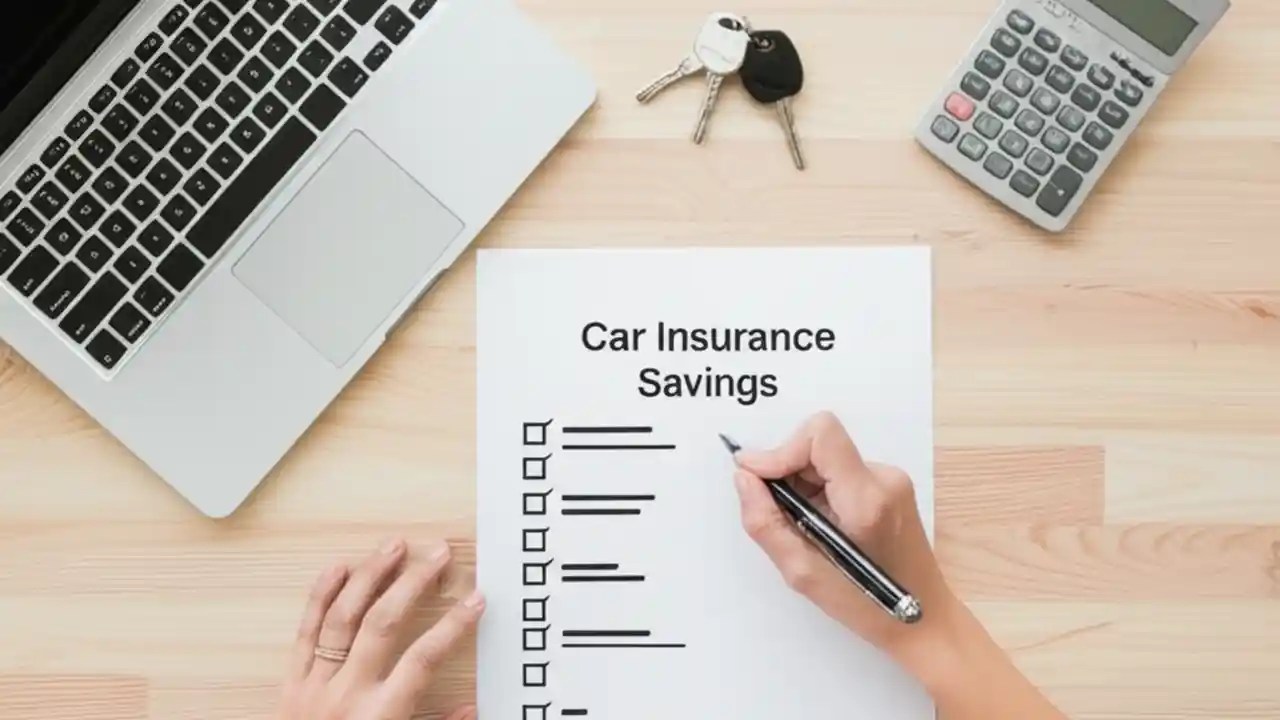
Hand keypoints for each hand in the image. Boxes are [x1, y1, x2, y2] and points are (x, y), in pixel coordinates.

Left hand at [279, 539, 484, 719]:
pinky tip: (339, 567)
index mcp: (382, 717)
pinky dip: (320, 595)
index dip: (453, 626)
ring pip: (344, 617)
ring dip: (371, 576)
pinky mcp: (291, 682)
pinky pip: (306, 631)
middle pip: (384, 624)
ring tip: (394, 546)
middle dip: (414, 583)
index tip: (476, 600)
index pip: (424, 659)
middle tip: (438, 554)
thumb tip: (472, 710)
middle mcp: (347, 695)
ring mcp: (315, 685)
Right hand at [730, 412, 952, 659]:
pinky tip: (823, 528)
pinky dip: (819, 491)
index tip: (754, 477)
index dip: (780, 450)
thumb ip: (767, 523)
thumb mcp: (804, 574)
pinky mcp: (890, 486)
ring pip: (826, 458)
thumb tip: (744, 479)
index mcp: (866, 500)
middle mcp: (883, 480)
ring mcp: (891, 480)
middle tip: (776, 514)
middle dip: (786, 471)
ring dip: (802, 485)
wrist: (927, 621)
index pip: (821, 435)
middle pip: (818, 445)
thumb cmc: (870, 608)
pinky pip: (840, 471)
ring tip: (804, 529)